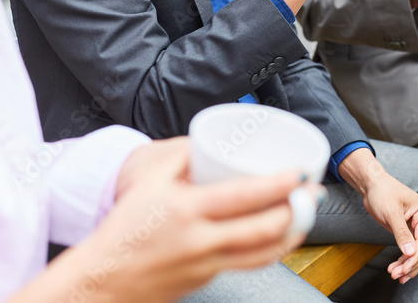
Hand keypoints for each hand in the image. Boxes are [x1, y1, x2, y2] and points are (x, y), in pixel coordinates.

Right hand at [42, 138, 313, 302]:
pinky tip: (280, 238)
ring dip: (291, 234)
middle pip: (264, 228)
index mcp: (187, 210)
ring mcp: (207, 264)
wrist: (104, 279)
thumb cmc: (124, 230)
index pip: (244, 197)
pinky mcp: (208, 279)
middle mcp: (201, 241)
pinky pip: (249, 265)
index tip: (298, 173)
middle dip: (296, 210)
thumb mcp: (147, 182)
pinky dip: (271, 251)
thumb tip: (205, 139)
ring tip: (305, 215)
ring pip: (264, 253)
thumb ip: (178, 156)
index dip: (279, 185)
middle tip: (313, 193)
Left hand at [337, 149, 417, 283]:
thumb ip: (401, 233)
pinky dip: (403, 259)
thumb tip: (410, 253)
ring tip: (395, 275)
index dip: (415, 257)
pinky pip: (408, 248)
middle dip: (411, 264)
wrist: (371, 184)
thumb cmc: (382, 191)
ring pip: (416, 251)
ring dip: (407, 265)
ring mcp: (415, 226)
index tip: (405, 270)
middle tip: (398, 276)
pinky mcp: (406, 230)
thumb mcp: (391, 212)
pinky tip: (396, 268)